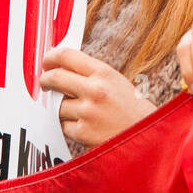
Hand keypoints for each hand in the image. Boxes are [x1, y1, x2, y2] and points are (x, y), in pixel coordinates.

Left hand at [40, 47, 154, 149]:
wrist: (148, 136)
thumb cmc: (131, 108)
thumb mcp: (115, 81)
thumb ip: (90, 73)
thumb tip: (58, 67)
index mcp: (103, 72)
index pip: (66, 56)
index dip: (50, 57)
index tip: (46, 62)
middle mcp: (94, 90)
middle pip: (55, 78)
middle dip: (45, 80)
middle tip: (44, 83)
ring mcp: (87, 112)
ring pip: (57, 105)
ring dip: (61, 107)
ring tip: (79, 111)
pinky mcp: (83, 132)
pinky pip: (63, 125)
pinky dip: (69, 125)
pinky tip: (85, 125)